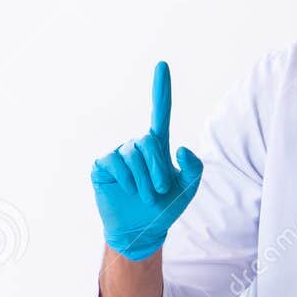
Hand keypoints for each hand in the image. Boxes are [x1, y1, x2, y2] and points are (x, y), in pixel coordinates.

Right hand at [91, 62, 202, 260]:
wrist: (141, 231)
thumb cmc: (164, 207)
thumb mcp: (187, 189)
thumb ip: (194, 168)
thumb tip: (181, 148)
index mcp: (158, 147)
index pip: (161, 113)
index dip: (161, 89)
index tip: (162, 65)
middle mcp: (137, 146)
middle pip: (149, 142)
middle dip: (157, 169)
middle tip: (158, 192)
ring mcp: (118, 154)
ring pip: (133, 155)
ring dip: (144, 180)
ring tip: (145, 196)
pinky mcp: (103, 165)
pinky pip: (115, 162)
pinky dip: (127, 179)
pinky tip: (128, 190)